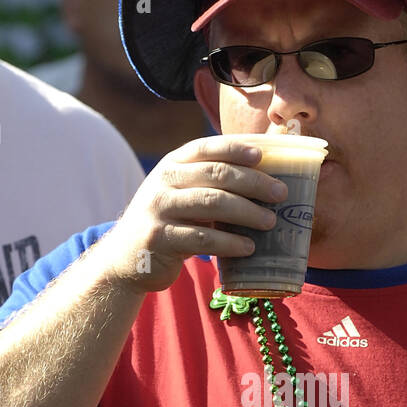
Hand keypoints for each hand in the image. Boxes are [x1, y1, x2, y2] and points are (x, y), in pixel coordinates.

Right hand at [97, 136, 285, 294]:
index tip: (262, 155)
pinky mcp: (160, 239)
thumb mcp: (181, 194)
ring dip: (247, 212)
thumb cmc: (168, 223)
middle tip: (280, 193)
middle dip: (253, 182)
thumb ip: (209, 183)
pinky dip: (230, 242)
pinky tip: (248, 247)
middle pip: (216, 174)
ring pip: (211, 203)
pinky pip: (202, 238)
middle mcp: (163, 181)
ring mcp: (159, 209)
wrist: (126, 258)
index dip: (235, 148)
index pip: (206, 148)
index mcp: (172, 165)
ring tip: (270, 222)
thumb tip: (264, 176)